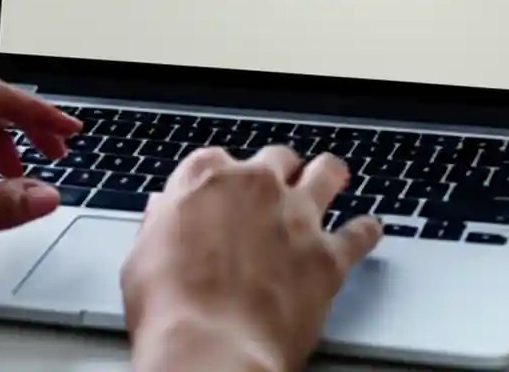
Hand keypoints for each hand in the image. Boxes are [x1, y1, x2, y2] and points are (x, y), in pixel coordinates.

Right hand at [121, 147, 382, 371]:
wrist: (211, 350)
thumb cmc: (169, 311)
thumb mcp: (141, 258)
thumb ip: (160, 226)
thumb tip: (163, 212)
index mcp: (205, 179)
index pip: (215, 159)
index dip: (221, 177)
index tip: (223, 191)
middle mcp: (256, 187)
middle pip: (276, 158)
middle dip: (278, 170)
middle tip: (279, 184)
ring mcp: (297, 217)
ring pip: (327, 173)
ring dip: (328, 176)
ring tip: (331, 178)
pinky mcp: (328, 256)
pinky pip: (360, 233)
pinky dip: (364, 231)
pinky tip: (367, 230)